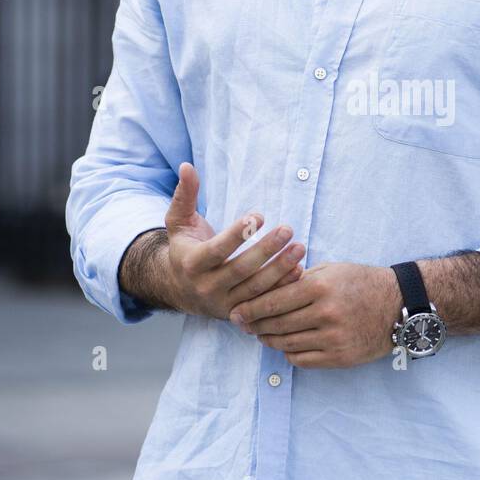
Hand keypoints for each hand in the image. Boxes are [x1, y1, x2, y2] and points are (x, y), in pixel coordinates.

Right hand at [155, 162, 305, 319]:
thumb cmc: (185, 248)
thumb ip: (184, 195)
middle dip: (266, 250)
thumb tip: (186, 165)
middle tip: (288, 229)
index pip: (217, 250)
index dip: (238, 234)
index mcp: (192, 264)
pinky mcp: (240, 314)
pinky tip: (300, 270)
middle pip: (240, 270)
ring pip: (256, 288)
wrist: (179, 289)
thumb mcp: (179, 222)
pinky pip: (264, 302)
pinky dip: (282, 287)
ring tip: (299, 247)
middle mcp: (207, 287)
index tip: (259, 215)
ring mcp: (224, 304)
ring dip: (280, 269)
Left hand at [229, 261, 401, 368]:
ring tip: (262, 334)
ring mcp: (333, 338)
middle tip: (242, 325)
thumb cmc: (362, 282)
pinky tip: (285, 344)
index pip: (273, 301)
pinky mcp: (340, 358)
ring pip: (286, 344)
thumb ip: (299, 279)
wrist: (399, 304)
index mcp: (320, 287)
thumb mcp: (331, 270)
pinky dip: (289, 352)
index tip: (234, 313)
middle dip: (254, 326)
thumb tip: (265, 289)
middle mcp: (326, 314)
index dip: (249, 309)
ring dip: (269, 340)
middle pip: (275, 325)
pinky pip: (302, 359)